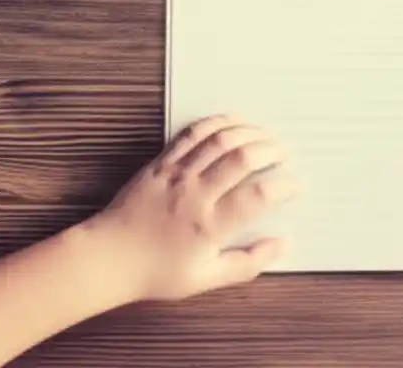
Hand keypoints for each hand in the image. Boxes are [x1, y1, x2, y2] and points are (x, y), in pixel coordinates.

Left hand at [83, 115, 297, 301]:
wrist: (108, 258)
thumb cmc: (155, 272)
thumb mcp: (206, 279)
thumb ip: (247, 263)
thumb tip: (281, 245)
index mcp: (209, 225)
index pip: (258, 196)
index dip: (284, 186)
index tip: (294, 185)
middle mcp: (195, 194)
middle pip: (242, 158)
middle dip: (271, 149)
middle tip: (283, 152)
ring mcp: (176, 174)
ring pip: (219, 140)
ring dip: (248, 131)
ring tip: (264, 135)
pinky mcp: (160, 163)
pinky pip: (191, 134)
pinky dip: (216, 123)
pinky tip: (231, 122)